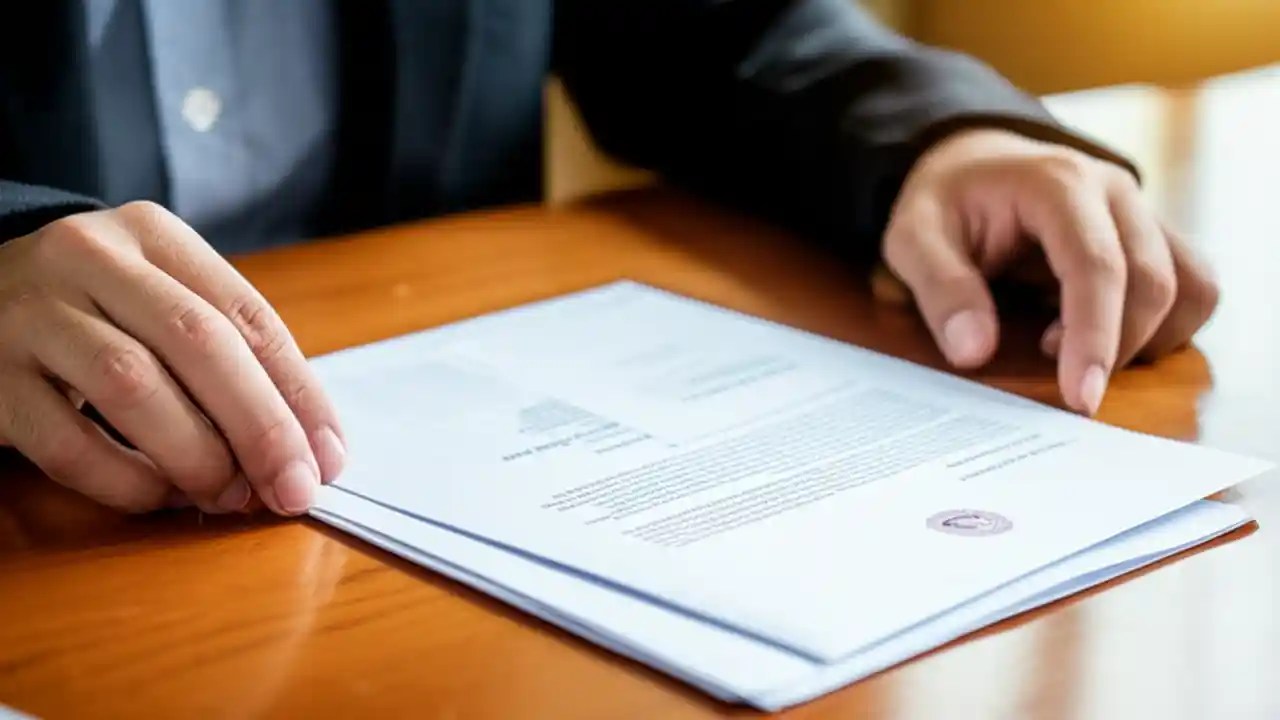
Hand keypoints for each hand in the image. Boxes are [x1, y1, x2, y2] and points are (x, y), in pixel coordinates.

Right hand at [0, 201, 344, 513]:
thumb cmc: (95, 313)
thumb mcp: (161, 302)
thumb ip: (231, 361)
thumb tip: (312, 452)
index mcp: (152, 235)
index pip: (246, 314)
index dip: (298, 392)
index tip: (328, 457)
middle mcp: (88, 257)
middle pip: (197, 341)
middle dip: (259, 426)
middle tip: (293, 489)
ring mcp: (29, 312)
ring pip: (132, 384)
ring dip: (196, 455)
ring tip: (228, 495)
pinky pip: (66, 442)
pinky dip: (124, 480)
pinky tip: (158, 496)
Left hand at [880, 128, 1218, 414]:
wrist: (970, 163)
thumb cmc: (944, 202)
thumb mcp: (914, 239)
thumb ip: (942, 291)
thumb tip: (973, 352)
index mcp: (1058, 184)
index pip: (1097, 266)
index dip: (1094, 337)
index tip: (1079, 398)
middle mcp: (1115, 191)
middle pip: (1152, 282)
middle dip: (1116, 348)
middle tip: (1062, 382)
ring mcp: (1143, 212)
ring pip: (1189, 287)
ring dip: (1147, 338)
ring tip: (1072, 348)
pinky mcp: (1154, 236)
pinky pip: (1193, 288)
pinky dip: (1163, 327)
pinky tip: (1102, 335)